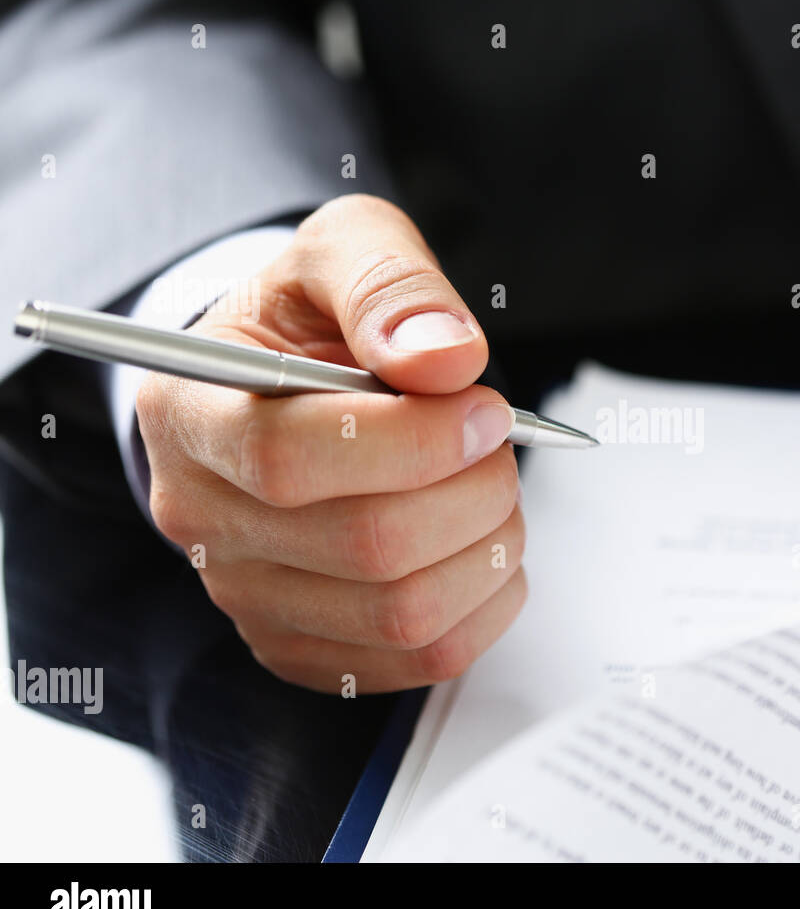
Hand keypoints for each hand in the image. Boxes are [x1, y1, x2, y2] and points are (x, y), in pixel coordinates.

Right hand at [136, 195, 525, 692]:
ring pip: (404, 613)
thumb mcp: (342, 250)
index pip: (287, 458)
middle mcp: (202, 520)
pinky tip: (480, 542)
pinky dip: (486, 602)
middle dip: (472, 488)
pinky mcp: (304, 646)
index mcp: (190, 413)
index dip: (413, 440)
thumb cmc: (313, 320)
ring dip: (489, 545)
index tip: (485, 406)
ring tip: (491, 486)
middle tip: (499, 438)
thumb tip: (446, 360)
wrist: (288, 387)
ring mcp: (250, 597)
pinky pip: (422, 658)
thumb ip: (389, 284)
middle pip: (365, 545)